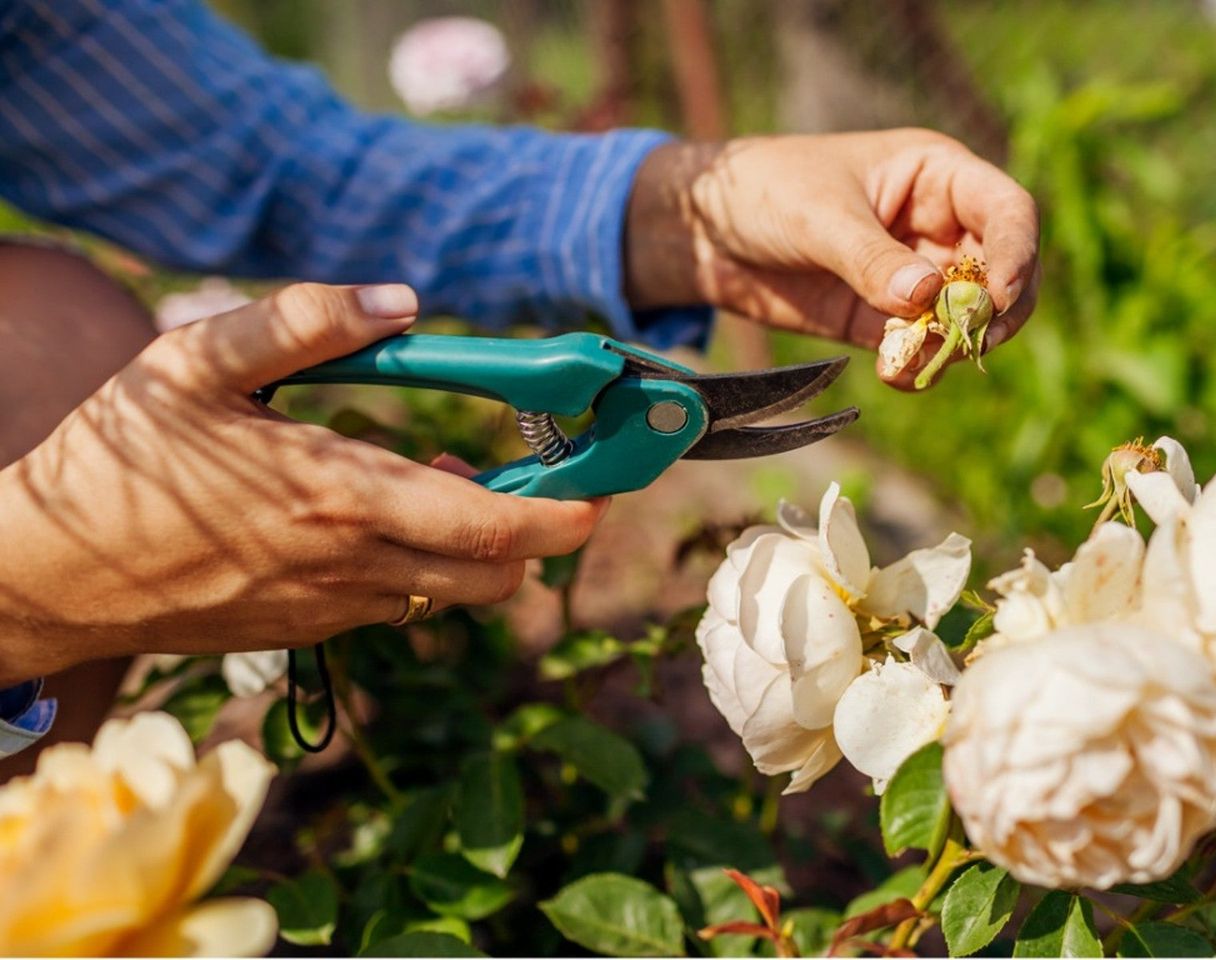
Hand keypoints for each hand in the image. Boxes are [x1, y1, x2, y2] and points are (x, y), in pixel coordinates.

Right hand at [0, 283, 605, 685]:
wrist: (47, 575)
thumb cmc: (117, 463)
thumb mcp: (196, 363)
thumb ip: (305, 321)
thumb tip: (402, 301)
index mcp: (339, 495)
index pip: (496, 527)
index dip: (567, 513)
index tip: (602, 487)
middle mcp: (351, 565)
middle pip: (497, 575)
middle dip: (539, 533)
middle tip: (534, 478)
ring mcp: (332, 610)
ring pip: (451, 592)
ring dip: (475, 546)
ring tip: (437, 484)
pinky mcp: (308, 632)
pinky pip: (398, 603)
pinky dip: (420, 565)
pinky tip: (374, 517)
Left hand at [625, 129, 1039, 387]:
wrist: (703, 232)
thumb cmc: (764, 190)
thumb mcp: (818, 216)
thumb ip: (870, 258)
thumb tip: (926, 296)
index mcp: (936, 175)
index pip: (1006, 210)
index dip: (1018, 250)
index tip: (1003, 292)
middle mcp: (936, 226)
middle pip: (999, 273)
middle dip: (992, 311)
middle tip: (971, 341)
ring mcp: (911, 276)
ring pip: (963, 319)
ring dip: (951, 346)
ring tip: (913, 361)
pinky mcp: (879, 319)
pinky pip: (916, 348)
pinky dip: (915, 365)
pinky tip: (893, 374)